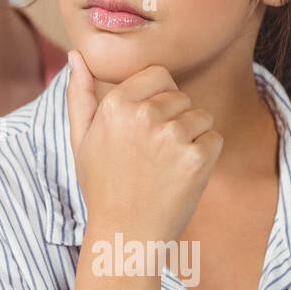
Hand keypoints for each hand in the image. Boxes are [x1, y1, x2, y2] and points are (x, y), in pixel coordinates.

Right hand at [66, 50, 220, 243]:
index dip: (157, 99)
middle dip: (175, 119)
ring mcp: (172, 135)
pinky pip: (214, 138)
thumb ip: (79, 94)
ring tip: (167, 165)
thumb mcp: (80, 139)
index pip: (158, 75)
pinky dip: (205, 155)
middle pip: (181, 96)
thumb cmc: (102, 186)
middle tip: (154, 154)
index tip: (147, 127)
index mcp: (115, 103)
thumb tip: (76, 54)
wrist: (126, 235)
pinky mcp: (197, 157)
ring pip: (201, 116)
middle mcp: (143, 114)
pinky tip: (182, 175)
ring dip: (192, 136)